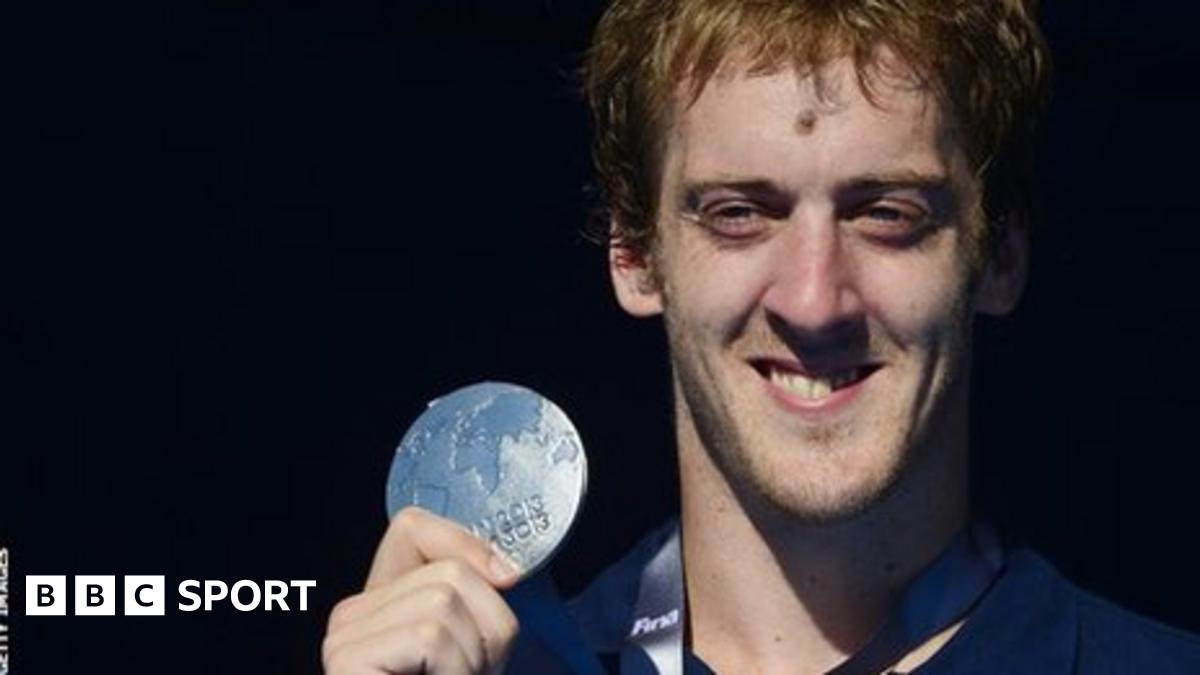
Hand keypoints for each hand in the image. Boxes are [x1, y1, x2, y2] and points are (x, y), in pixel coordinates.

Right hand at [322, 507, 522, 673]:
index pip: (411, 526)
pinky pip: (429, 636)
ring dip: (473, 658)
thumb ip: (478, 598)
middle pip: (448, 572)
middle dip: (486, 629)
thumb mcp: (478, 642)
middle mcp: (352, 613)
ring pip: (443, 600)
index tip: (507, 579)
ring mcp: (344, 635)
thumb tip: (506, 569)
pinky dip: (456, 672)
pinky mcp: (346, 659)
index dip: (468, 546)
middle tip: (471, 670)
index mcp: (380, 602)